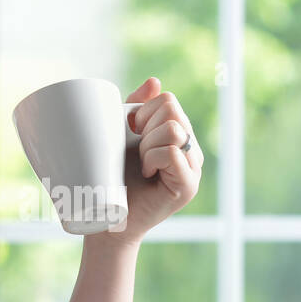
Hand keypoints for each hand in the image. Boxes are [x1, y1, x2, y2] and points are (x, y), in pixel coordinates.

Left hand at [96, 77, 202, 246]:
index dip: (144, 112)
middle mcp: (191, 149)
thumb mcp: (121, 135)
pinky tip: (148, 174)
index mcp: (178, 134)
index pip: (168, 100)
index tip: (131, 133)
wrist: (107, 220)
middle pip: (172, 110)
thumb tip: (155, 81)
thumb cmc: (112, 179)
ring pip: (174, 130)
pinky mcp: (189, 185)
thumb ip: (137, 107)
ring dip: (148, 145)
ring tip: (143, 165)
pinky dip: (153, 158)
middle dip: (146, 127)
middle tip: (137, 153)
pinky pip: (172, 152)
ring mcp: (193, 168)